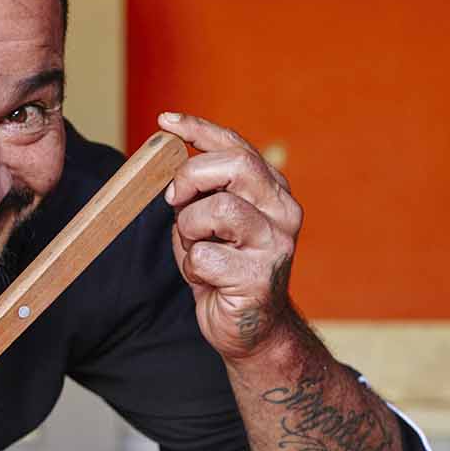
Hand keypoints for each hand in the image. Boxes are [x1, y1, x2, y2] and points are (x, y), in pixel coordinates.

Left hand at [157, 112, 303, 362]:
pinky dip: (192, 269)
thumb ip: (198, 192)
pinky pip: (204, 257)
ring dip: (190, 229)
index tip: (165, 121)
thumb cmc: (223, 270)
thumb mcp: (207, 221)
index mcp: (272, 191)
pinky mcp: (260, 277)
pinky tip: (206, 280)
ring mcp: (276, 244)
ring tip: (197, 249)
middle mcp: (283, 212)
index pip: (237, 146)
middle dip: (191, 177)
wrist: (250, 329)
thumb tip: (169, 161)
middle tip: (174, 201)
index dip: (199, 129)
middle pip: (235, 165)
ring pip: (218, 209)